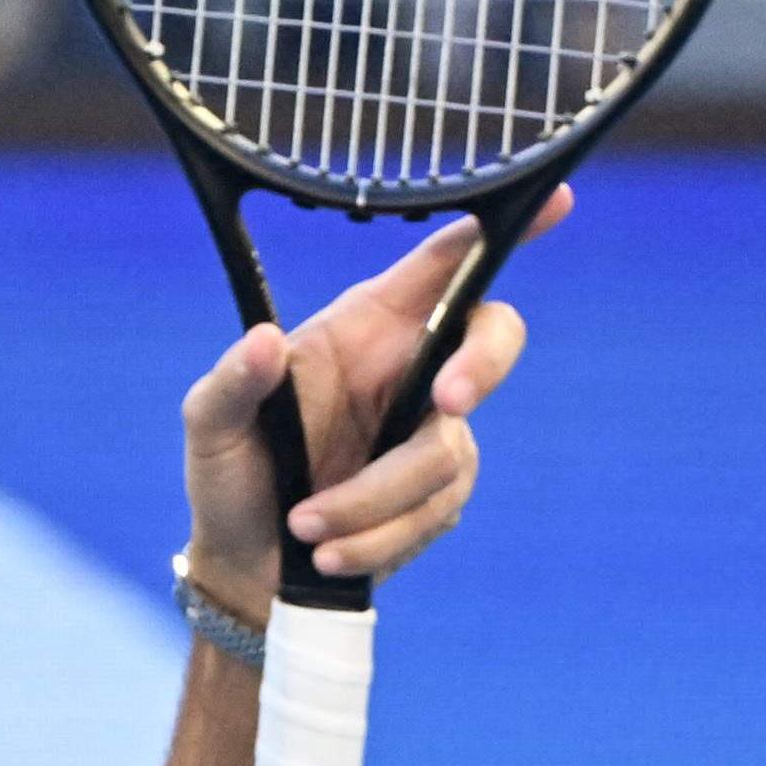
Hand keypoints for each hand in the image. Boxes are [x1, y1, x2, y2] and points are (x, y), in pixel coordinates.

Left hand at [172, 195, 564, 610]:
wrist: (246, 564)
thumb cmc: (232, 474)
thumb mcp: (211, 424)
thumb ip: (232, 382)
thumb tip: (263, 342)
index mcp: (365, 326)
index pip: (444, 264)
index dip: (498, 230)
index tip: (554, 201)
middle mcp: (409, 370)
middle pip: (494, 338)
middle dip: (482, 366)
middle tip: (448, 401)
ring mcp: (431, 434)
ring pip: (445, 455)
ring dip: (371, 502)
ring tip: (306, 527)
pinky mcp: (438, 497)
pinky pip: (432, 513)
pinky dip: (375, 538)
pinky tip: (329, 551)